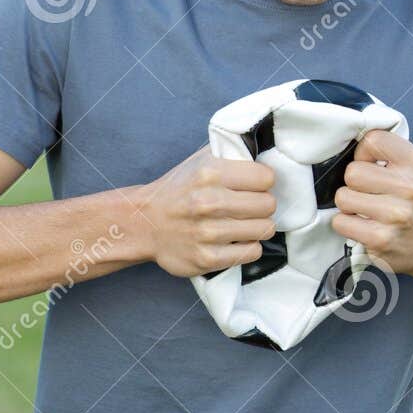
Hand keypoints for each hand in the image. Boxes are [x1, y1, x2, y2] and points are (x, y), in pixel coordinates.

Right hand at [137, 145, 277, 277]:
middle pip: (269, 204)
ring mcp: (208, 233)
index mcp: (209, 172)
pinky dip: (247, 247)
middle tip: (247, 207)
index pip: (266, 177)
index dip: (262, 181)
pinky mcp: (207, 258)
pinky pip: (252, 252)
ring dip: (256, 226)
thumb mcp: (199, 162)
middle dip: (261, 205)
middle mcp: (208, 202)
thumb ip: (230, 154)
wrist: (144, 223)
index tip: (252, 186)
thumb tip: (265, 154)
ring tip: (241, 223)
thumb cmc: (178, 191)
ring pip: (265, 229)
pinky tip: (234, 240)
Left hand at [332, 130, 412, 278]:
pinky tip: (364, 226)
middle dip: (354, 183)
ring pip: (343, 197)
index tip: (372, 165)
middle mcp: (411, 188)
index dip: (363, 153)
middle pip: (352, 172)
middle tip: (370, 193)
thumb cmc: (412, 200)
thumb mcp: (412, 168)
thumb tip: (346, 139)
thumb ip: (385, 150)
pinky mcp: (381, 239)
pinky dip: (346, 225)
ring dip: (349, 205)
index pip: (373, 140)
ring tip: (367, 210)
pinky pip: (340, 222)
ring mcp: (396, 215)